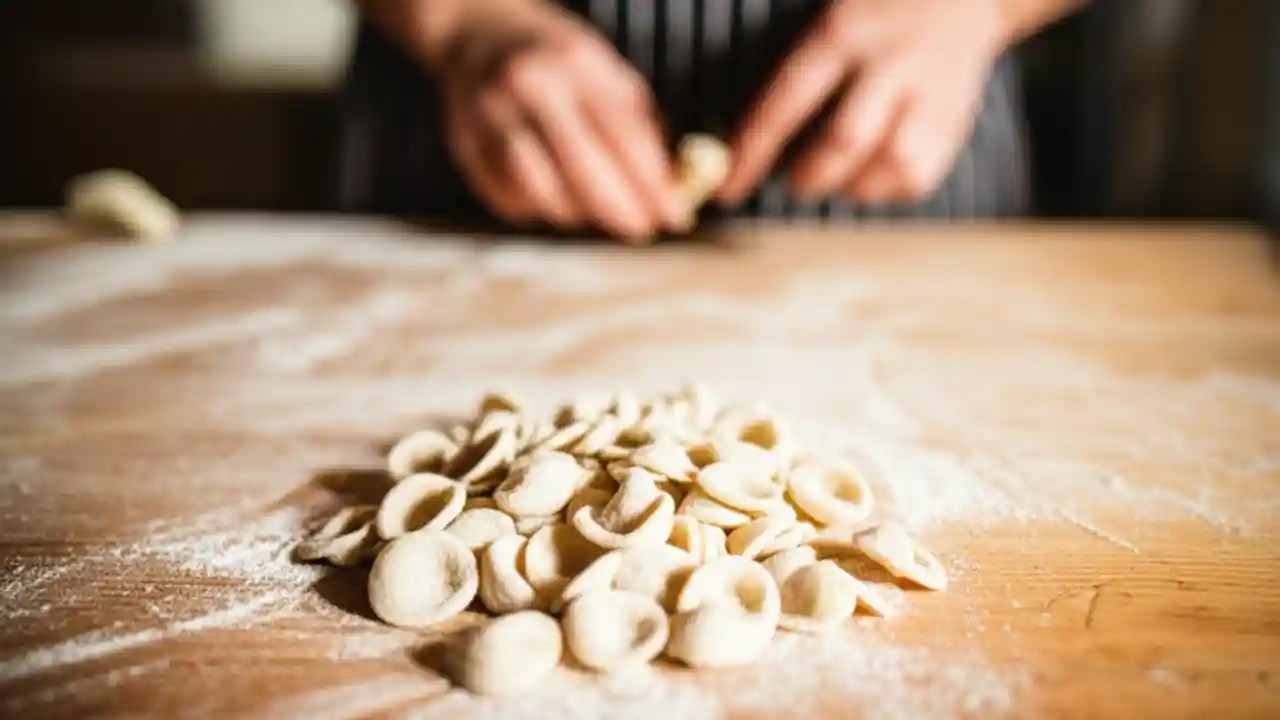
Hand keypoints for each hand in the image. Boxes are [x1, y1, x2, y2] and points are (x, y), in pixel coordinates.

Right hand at [431, 1, 683, 239]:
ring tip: (593, 209)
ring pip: (543, 193)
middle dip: (619, 211)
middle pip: (582, 170)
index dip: (653, 185)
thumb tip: (673, 186)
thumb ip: (640, 123)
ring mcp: (491, 115)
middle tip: (641, 229)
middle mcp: (530, 85)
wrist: (476, 32)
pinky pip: (510, 199)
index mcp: (575, 62)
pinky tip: (553, 199)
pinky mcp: (465, 144)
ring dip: (577, 214)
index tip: (674, 215)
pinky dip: (538, 210)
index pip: (624, 135)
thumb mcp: (604, 71)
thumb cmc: (556, 60)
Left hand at [719, 0, 1007, 205]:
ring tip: (841, 179)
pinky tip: (877, 176)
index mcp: (843, 32)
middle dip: (811, 176)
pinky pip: (922, 174)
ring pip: (892, 162)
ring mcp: (928, 92)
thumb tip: (739, 141)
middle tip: (796, 182)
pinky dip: (891, 188)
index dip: (753, 151)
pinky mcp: (956, 118)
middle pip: (845, 139)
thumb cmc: (880, 8)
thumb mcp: (834, 17)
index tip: (729, 188)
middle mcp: (888, 62)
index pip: (786, 102)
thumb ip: (797, 72)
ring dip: (856, 188)